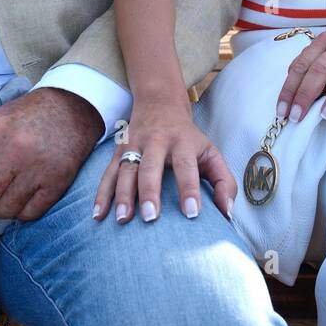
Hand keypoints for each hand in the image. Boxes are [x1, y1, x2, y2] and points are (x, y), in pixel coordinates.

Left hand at [0, 87, 103, 220]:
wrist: (71, 108)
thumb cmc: (24, 118)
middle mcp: (13, 151)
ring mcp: (37, 169)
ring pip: (4, 212)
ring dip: (0, 210)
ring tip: (5, 195)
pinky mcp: (57, 183)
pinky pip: (28, 215)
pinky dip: (22, 212)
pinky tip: (24, 196)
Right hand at [92, 98, 235, 224]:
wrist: (160, 105)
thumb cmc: (189, 140)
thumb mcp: (211, 152)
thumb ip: (223, 181)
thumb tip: (227, 213)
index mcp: (182, 142)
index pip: (185, 165)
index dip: (189, 188)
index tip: (192, 213)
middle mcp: (156, 141)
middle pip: (150, 167)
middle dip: (149, 192)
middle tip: (150, 217)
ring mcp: (134, 146)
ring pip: (125, 170)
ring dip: (122, 195)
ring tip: (122, 220)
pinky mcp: (118, 152)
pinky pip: (107, 174)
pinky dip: (101, 194)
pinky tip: (98, 215)